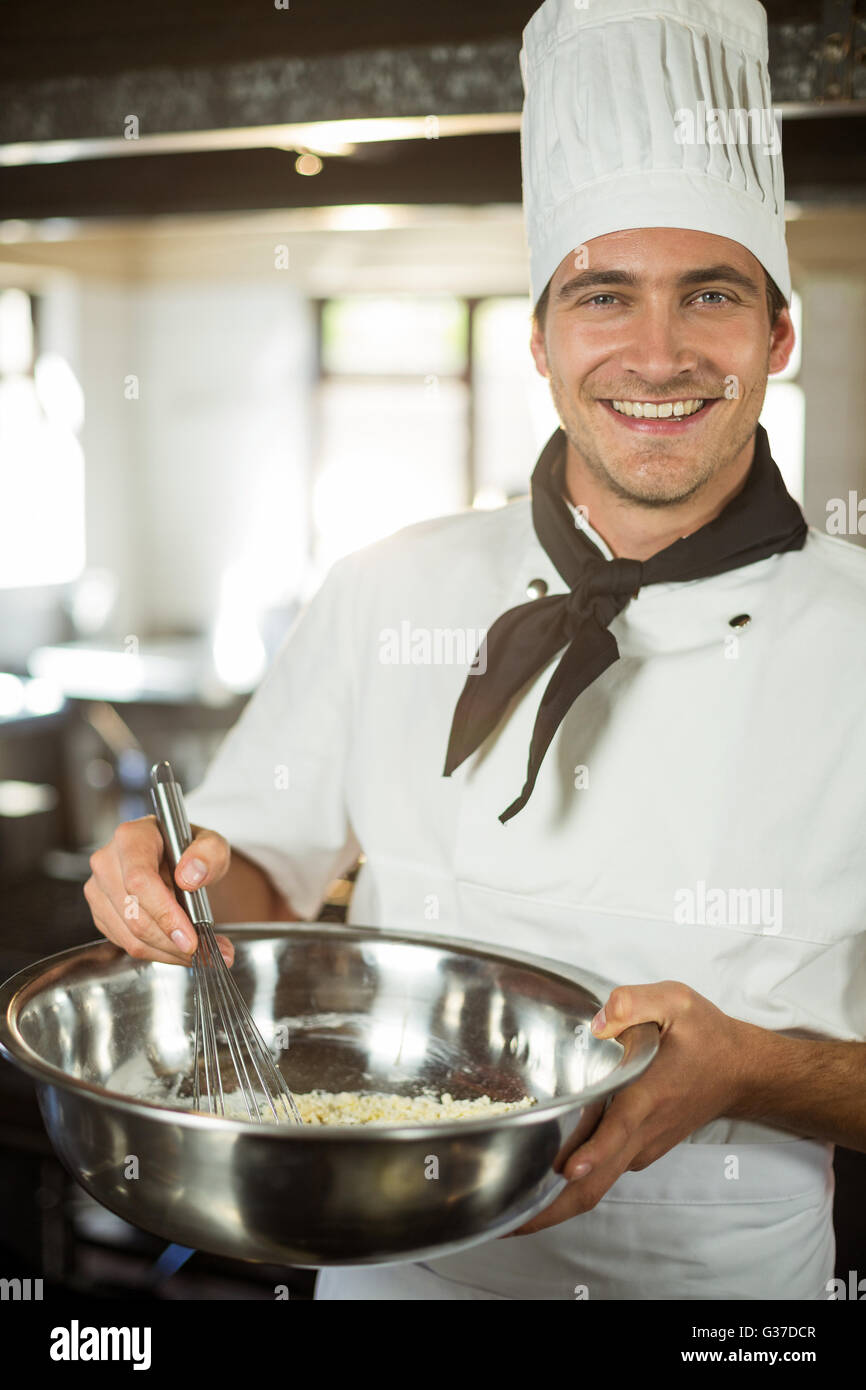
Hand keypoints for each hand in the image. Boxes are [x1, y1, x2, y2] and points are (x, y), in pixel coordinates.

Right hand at [85, 816, 234, 965]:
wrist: (178, 861)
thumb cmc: (191, 850)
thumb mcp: (212, 845)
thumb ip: (209, 853)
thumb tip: (190, 877)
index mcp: (131, 837)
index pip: (140, 881)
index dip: (164, 914)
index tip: (189, 938)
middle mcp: (107, 862)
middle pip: (134, 915)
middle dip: (171, 941)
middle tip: (204, 950)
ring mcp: (99, 889)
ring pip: (129, 936)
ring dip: (166, 952)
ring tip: (198, 952)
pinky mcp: (101, 913)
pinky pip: (126, 943)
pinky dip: (155, 952)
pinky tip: (177, 947)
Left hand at [505, 981, 748, 1235]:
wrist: (741, 1071)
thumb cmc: (706, 1037)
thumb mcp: (676, 1002)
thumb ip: (634, 1003)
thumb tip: (598, 1022)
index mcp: (647, 1097)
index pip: (617, 1132)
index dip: (591, 1154)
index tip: (563, 1171)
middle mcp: (643, 1132)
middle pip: (594, 1184)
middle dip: (549, 1209)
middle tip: (502, 1223)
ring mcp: (642, 1147)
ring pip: (595, 1184)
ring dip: (554, 1201)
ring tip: (505, 1210)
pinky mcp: (640, 1150)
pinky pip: (603, 1173)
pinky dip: (572, 1184)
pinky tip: (538, 1179)